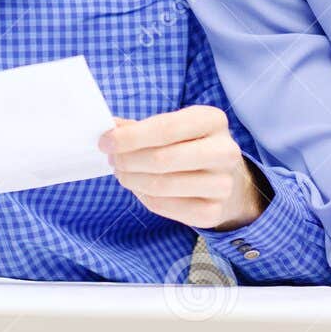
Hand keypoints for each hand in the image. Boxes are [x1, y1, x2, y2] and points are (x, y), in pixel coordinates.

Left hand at [99, 106, 266, 231]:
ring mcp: (223, 184)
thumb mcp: (173, 127)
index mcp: (213, 120)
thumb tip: (107, 127)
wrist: (225, 178)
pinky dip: (145, 198)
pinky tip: (140, 188)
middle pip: (162, 158)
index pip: (165, 128)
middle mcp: (224, 151)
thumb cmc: (189, 146)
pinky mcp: (214, 211)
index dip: (130, 137)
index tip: (105, 142)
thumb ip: (140, 127)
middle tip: (113, 160)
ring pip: (162, 185)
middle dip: (128, 160)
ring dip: (132, 180)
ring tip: (123, 174)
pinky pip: (166, 207)